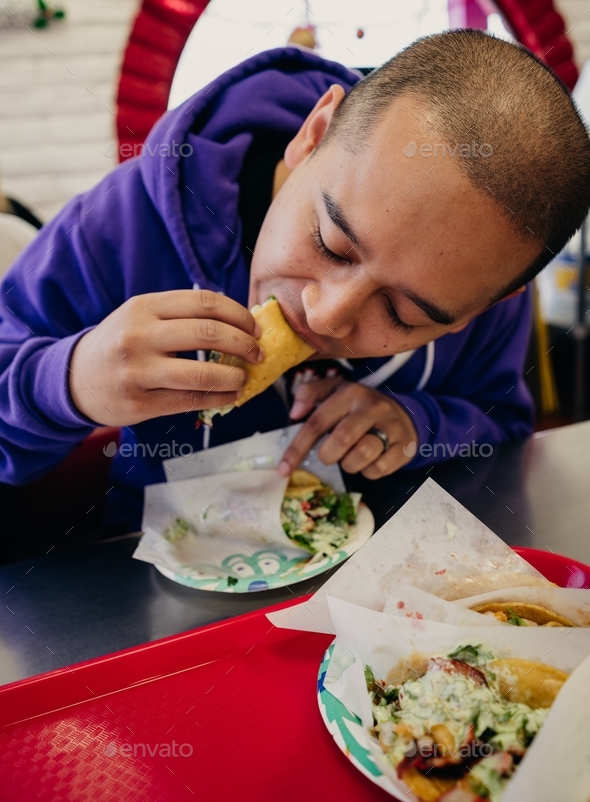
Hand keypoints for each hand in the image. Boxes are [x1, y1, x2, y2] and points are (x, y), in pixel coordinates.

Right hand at [69, 290, 263, 425]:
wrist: (75, 379)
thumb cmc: (120, 344)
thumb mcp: (141, 317)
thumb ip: (181, 316)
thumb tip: (240, 323)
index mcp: (144, 307)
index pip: (205, 302)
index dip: (238, 315)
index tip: (254, 327)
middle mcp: (139, 335)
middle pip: (209, 333)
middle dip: (243, 344)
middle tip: (257, 353)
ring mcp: (138, 371)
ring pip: (203, 374)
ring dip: (235, 377)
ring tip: (245, 378)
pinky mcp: (140, 403)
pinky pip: (192, 401)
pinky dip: (220, 398)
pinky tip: (231, 395)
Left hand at [278, 377, 417, 479]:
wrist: (403, 414)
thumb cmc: (358, 407)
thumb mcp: (334, 391)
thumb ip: (309, 394)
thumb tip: (294, 413)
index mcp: (349, 393)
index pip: (318, 421)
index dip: (298, 447)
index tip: (284, 469)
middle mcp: (371, 406)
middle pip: (342, 438)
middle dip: (328, 455)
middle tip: (329, 456)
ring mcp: (391, 425)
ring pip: (363, 454)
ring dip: (350, 464)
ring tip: (351, 458)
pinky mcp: (404, 444)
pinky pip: (380, 468)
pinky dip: (368, 471)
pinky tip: (369, 462)